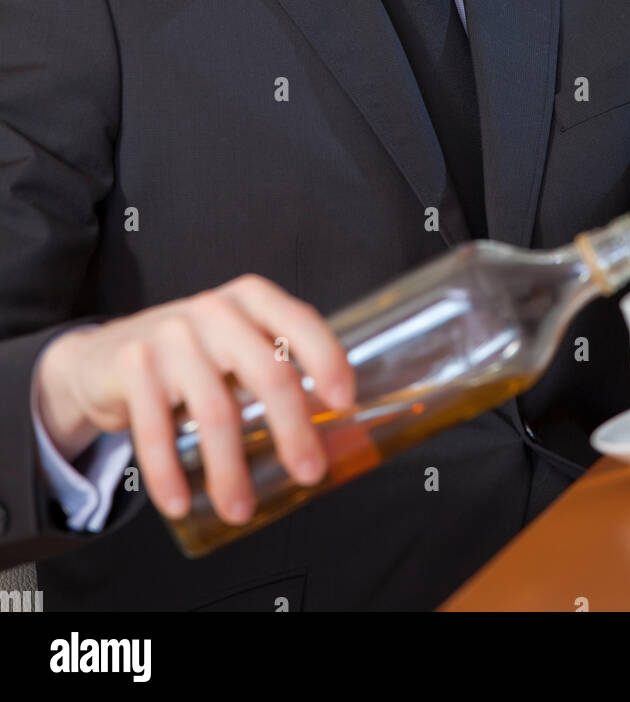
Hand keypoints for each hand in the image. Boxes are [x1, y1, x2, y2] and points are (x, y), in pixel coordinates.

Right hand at [35, 275, 355, 525]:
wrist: (106, 354)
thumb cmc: (192, 356)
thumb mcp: (235, 342)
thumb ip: (276, 365)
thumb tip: (336, 430)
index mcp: (251, 300)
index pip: (300, 322)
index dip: (328, 360)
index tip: (344, 403)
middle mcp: (215, 310)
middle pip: (268, 373)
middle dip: (294, 430)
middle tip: (310, 473)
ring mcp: (172, 336)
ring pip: (216, 410)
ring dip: (231, 470)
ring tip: (241, 509)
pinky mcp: (134, 365)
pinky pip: (156, 430)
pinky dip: (168, 474)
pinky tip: (180, 502)